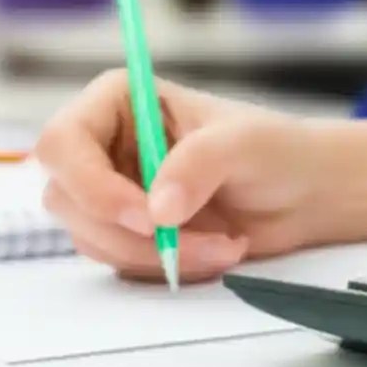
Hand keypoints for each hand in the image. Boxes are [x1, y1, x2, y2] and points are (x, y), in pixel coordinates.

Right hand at [35, 70, 322, 282]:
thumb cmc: (274, 150)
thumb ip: (199, 163)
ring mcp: (109, 190)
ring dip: (153, 254)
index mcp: (118, 100)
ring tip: (220, 244)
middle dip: (126, 231)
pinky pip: (116, 260)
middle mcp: (102, 143)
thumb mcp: (244, 143)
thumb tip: (157, 209)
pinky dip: (162, 266)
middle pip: (66, 196)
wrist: (302, 195)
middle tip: (183, 242)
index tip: (146, 217)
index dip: (90, 184)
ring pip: (90, 236)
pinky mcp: (124, 230)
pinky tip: (211, 252)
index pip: (64, 141)